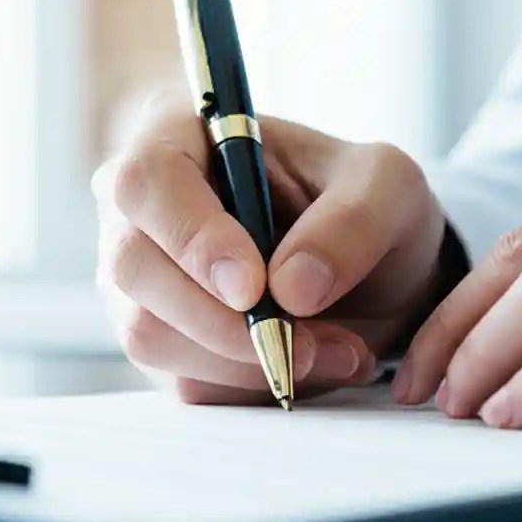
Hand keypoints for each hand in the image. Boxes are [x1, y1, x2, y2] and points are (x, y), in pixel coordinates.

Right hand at [93, 96, 448, 403]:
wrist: (370, 276)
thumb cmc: (361, 208)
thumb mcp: (388, 190)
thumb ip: (352, 222)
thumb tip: (289, 288)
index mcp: (178, 137)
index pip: (146, 182)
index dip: (192, 238)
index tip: (253, 288)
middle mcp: (139, 210)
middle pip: (133, 268)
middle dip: (225, 321)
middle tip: (311, 341)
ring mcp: (138, 281)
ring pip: (150, 334)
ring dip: (247, 360)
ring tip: (332, 350)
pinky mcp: (158, 342)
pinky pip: (180, 378)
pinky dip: (251, 384)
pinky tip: (305, 361)